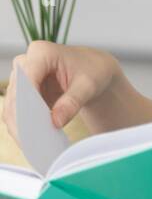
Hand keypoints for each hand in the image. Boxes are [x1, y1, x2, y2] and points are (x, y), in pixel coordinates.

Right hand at [5, 40, 121, 138]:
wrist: (93, 70)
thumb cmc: (93, 71)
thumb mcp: (89, 85)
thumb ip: (73, 102)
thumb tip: (55, 122)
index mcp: (42, 52)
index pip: (28, 79)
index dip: (27, 102)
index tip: (32, 124)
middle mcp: (25, 62)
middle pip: (16, 94)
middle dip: (21, 119)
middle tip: (30, 142)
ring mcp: (21, 77)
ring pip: (12, 105)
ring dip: (19, 125)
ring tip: (29, 145)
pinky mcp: (22, 92)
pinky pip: (17, 111)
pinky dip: (22, 125)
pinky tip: (30, 140)